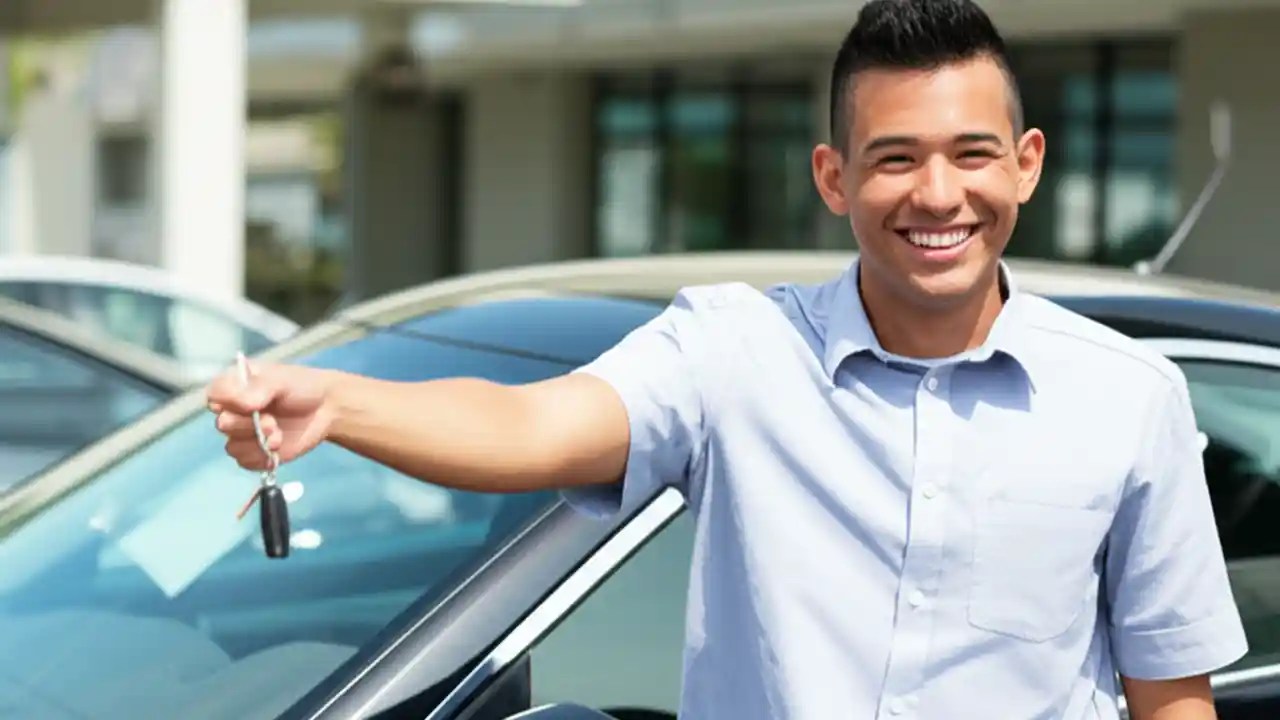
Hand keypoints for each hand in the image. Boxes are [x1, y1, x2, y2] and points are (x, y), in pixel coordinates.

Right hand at [205, 360, 335, 469]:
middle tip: (272, 422)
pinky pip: (245, 462)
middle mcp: (233, 410)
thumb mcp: (281, 380)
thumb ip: (260, 388)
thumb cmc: (301, 387)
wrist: (325, 409)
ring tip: (278, 434)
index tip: (251, 404)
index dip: (228, 402)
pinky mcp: (253, 453)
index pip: (214, 395)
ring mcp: (242, 433)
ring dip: (258, 443)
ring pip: (232, 447)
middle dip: (249, 425)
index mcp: (234, 386)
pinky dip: (262, 457)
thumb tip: (243, 404)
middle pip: (223, 424)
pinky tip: (277, 447)